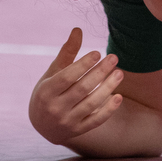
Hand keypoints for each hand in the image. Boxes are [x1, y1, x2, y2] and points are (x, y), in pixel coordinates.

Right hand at [29, 28, 124, 144]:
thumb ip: (67, 52)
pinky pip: (96, 121)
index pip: (67, 77)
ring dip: (108, 88)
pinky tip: (118, 96)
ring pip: (91, 104)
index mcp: (46, 91)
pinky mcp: (78, 131)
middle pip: (82, 88)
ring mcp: (67, 121)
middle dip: (100, 72)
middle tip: (114, 58)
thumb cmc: (48, 91)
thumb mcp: (53, 72)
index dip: (83, 64)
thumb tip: (78, 29)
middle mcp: (55, 108)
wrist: (42, 125)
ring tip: (119, 73)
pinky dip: (108, 110)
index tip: (98, 53)